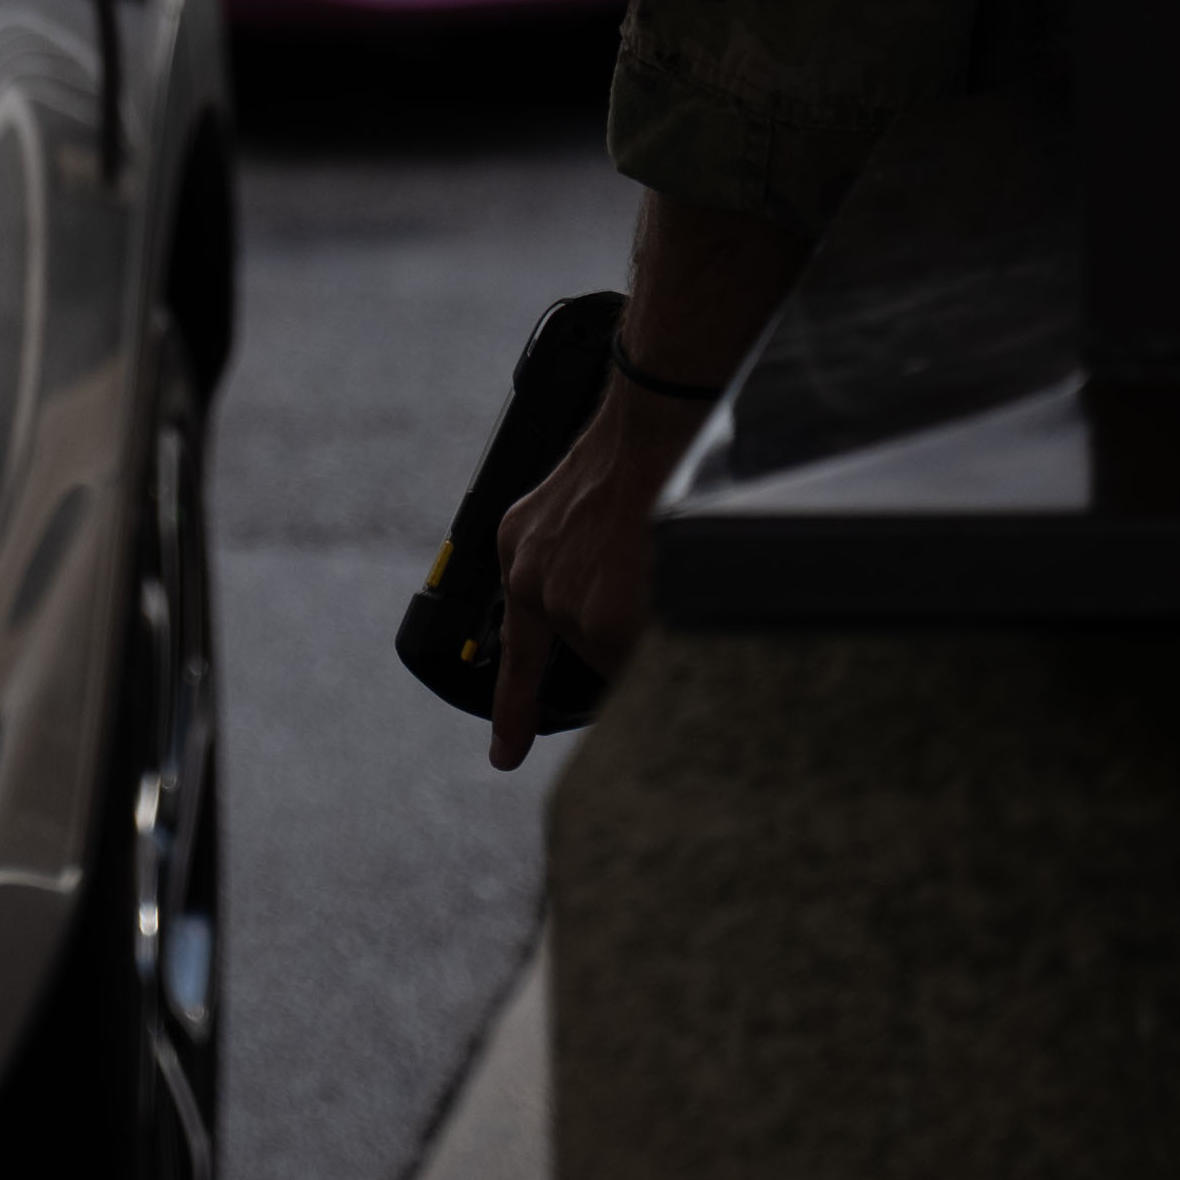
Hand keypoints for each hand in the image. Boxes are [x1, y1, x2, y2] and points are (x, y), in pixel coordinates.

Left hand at [470, 358, 706, 747]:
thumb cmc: (634, 456)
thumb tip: (601, 622)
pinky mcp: (604, 624)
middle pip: (588, 653)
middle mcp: (534, 584)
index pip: (517, 649)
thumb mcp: (575, 508)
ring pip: (623, 657)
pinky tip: (674, 580)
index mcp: (522, 552)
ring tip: (666, 558)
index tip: (504, 755)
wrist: (654, 424)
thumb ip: (572, 564)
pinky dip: (668, 634)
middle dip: (626, 636)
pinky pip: (647, 658)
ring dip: (652, 630)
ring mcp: (567, 608)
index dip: (511, 709)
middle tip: (646, 584)